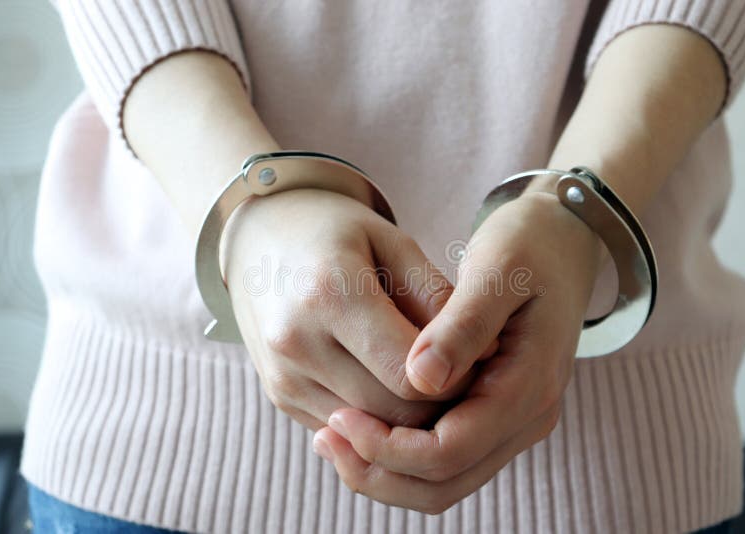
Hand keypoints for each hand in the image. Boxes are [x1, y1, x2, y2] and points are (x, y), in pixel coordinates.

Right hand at [223, 188, 483, 430]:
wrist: (261, 238)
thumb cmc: (338, 234)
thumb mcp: (394, 243)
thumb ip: (436, 298)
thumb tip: (482, 355)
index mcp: (330, 295)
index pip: (411, 376)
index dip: (457, 378)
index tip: (476, 358)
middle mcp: (297, 343)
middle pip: (392, 413)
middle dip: (438, 404)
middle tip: (462, 374)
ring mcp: (282, 377)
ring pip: (369, 432)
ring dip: (408, 418)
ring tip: (428, 375)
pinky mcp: (279, 397)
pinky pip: (345, 431)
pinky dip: (375, 417)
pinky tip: (388, 380)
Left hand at [313, 191, 602, 512]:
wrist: (562, 240)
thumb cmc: (528, 244)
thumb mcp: (499, 269)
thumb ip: (464, 325)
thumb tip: (421, 379)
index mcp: (529, 385)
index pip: (451, 450)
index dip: (389, 446)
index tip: (340, 416)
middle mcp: (526, 415)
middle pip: (444, 482)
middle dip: (379, 471)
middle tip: (325, 437)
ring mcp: (512, 419)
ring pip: (442, 482)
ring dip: (385, 471)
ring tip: (332, 438)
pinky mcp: (494, 412)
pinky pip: (443, 458)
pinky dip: (398, 454)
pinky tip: (358, 425)